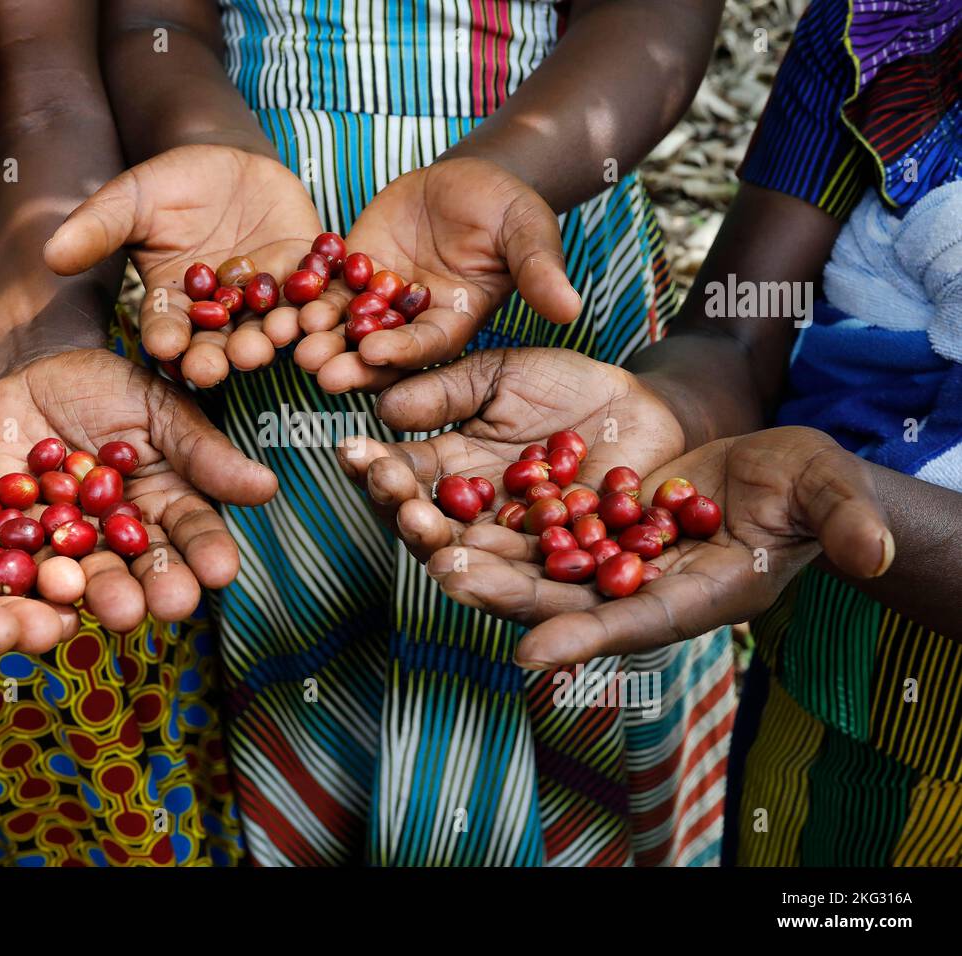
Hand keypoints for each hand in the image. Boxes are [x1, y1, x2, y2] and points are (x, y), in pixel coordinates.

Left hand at [0, 347, 277, 629]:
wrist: (36, 370)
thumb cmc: (112, 390)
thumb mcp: (163, 410)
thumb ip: (203, 452)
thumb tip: (266, 487)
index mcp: (165, 507)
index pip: (192, 537)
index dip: (207, 554)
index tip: (221, 571)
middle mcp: (118, 535)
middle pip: (139, 568)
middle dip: (154, 587)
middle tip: (169, 605)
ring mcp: (64, 538)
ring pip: (83, 572)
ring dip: (96, 591)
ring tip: (112, 606)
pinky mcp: (9, 531)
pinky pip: (15, 553)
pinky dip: (26, 569)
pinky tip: (40, 583)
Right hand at [43, 144, 322, 386]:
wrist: (231, 162)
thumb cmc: (171, 184)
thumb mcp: (131, 199)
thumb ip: (98, 227)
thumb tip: (52, 254)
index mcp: (175, 307)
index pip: (167, 330)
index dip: (167, 339)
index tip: (166, 347)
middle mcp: (221, 317)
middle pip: (221, 343)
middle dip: (220, 354)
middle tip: (219, 366)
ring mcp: (266, 302)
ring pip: (270, 326)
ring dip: (272, 336)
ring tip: (271, 340)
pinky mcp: (307, 280)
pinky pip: (316, 297)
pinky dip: (320, 304)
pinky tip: (323, 311)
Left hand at [296, 157, 581, 392]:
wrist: (467, 178)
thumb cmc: (507, 207)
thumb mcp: (527, 231)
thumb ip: (540, 271)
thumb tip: (570, 309)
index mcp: (453, 324)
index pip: (426, 346)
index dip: (401, 351)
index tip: (375, 353)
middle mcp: (410, 323)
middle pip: (376, 350)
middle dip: (347, 360)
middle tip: (315, 369)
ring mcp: (376, 301)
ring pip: (342, 325)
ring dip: (316, 335)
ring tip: (288, 341)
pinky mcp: (350, 273)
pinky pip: (322, 287)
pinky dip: (300, 295)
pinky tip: (274, 300)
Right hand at [337, 347, 684, 563]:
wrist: (648, 409)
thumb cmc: (569, 387)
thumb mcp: (502, 376)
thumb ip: (447, 392)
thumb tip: (383, 409)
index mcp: (454, 473)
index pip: (407, 478)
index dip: (379, 469)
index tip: (353, 452)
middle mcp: (478, 519)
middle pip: (433, 531)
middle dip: (412, 519)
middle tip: (402, 506)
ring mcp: (521, 548)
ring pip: (478, 565)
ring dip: (453, 562)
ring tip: (436, 553)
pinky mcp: (570, 572)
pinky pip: (542, 586)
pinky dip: (514, 587)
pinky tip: (491, 579)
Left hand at [435, 427, 893, 667]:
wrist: (756, 467)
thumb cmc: (799, 489)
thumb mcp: (822, 496)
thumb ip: (840, 522)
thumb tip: (871, 553)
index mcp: (685, 598)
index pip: (633, 626)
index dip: (586, 640)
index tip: (533, 653)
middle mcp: (624, 586)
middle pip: (553, 596)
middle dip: (498, 588)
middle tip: (441, 570)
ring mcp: (590, 552)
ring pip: (515, 556)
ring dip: (459, 543)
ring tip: (407, 518)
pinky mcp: (565, 514)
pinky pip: (506, 513)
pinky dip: (461, 502)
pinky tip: (418, 478)